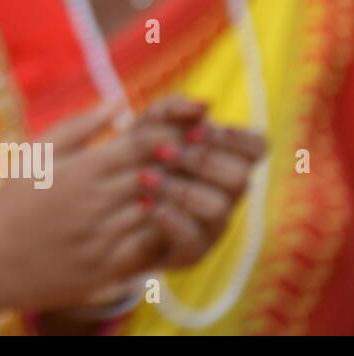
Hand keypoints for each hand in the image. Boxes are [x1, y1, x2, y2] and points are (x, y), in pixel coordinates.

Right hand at [0, 100, 193, 316]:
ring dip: (180, 195)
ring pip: (162, 210)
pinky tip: (167, 219)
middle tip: (199, 152)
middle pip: (159, 175)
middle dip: (184, 161)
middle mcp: (96, 203)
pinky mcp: (109, 268)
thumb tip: (119, 101)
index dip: (171, 134)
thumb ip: (81, 126)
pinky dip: (166, 230)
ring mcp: (104, 238)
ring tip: (190, 184)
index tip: (184, 129)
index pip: (142, 145)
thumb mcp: (37, 154)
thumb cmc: (14, 202)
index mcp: (80, 171)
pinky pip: (152, 246)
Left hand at [133, 97, 266, 269]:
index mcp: (224, 159)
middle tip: (163, 153)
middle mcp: (225, 193)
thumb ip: (171, 110)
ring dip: (182, 190)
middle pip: (240, 178)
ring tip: (145, 178)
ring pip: (218, 209)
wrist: (99, 202)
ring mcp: (212, 225)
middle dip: (201, 162)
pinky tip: (145, 204)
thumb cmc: (131, 156)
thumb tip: (203, 104)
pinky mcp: (190, 251)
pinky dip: (170, 219)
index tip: (196, 131)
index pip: (257, 147)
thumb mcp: (145, 127)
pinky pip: (194, 240)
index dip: (235, 138)